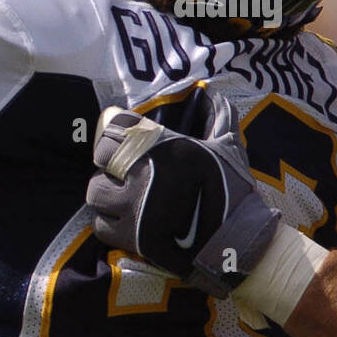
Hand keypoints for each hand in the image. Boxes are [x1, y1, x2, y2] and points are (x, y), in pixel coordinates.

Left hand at [85, 89, 279, 297]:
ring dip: (107, 195)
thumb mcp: (228, 146)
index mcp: (164, 146)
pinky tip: (126, 223)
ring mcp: (133, 205)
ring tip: (124, 199)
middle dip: (110, 166)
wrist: (239, 241)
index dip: (116, 134)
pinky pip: (101, 225)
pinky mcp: (130, 236)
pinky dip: (110, 224)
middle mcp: (143, 172)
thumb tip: (211, 95)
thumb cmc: (233, 190)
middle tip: (125, 175)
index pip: (115, 126)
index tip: (123, 144)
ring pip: (96, 192)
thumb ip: (217, 117)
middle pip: (100, 160)